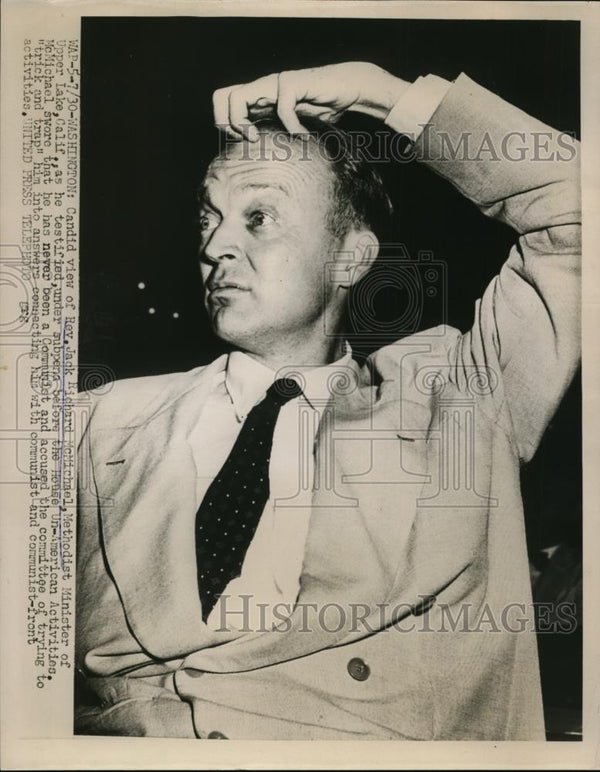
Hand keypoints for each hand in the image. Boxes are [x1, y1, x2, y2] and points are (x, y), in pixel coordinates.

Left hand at [212, 62, 409, 139]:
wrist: (349, 88)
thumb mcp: (293, 128)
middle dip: (226, 123)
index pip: (223, 102)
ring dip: (243, 123)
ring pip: (238, 98)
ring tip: (259, 137)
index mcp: (259, 98)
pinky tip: (303, 135)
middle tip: (248, 139)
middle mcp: (262, 88)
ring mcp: (276, 84)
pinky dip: (291, 126)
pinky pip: (282, 106)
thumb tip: (265, 169)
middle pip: (221, 97)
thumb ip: (278, 136)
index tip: (244, 141)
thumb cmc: (323, 110)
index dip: (225, 123)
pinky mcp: (294, 82)